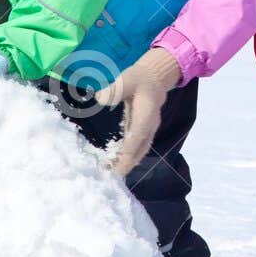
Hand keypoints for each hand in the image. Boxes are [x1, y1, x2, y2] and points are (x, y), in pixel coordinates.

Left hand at [95, 47, 181, 176]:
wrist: (155, 77)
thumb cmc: (139, 78)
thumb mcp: (127, 79)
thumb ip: (115, 89)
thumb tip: (100, 99)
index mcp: (146, 115)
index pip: (136, 138)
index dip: (126, 154)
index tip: (117, 168)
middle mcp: (149, 126)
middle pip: (139, 150)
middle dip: (126, 165)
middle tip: (112, 178)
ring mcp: (149, 129)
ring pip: (140, 150)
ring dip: (128, 162)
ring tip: (113, 174)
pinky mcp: (144, 130)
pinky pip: (138, 146)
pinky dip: (129, 156)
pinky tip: (117, 162)